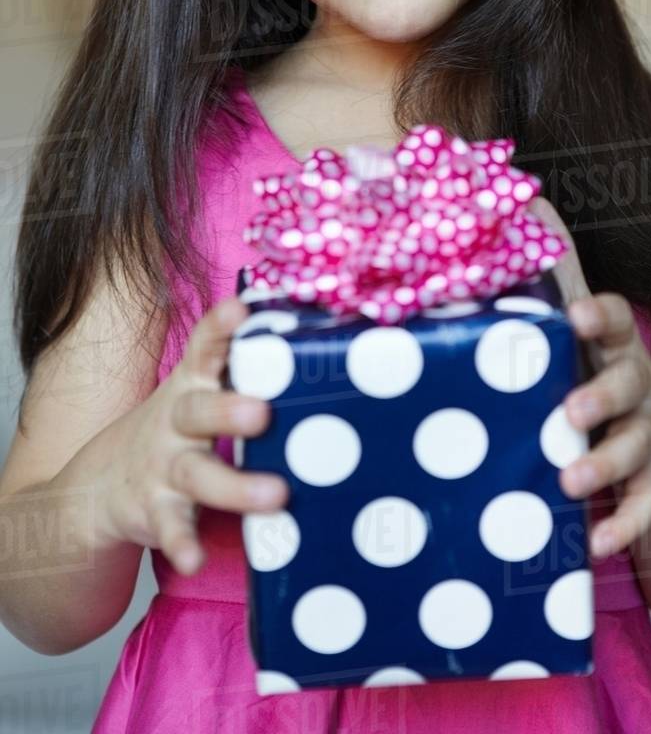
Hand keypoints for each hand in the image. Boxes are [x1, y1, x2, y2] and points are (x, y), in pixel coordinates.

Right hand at [97, 297, 288, 575]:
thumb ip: (246, 376)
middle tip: (262, 412)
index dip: (220, 327)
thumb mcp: (201, 394)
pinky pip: (170, 528)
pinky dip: (181, 544)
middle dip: (228, 410)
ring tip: (275, 494)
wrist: (100, 485)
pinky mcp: (154, 511)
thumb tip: (332, 357)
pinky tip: (196, 560)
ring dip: (234, 485)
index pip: (204, 348)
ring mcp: (163, 467)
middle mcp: (176, 421)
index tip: (240, 309)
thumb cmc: (178, 430)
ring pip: (196, 473)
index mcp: (193, 385)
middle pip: (197, 409)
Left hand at [529, 197, 650, 559]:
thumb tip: (523, 197)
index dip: (595, 315)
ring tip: (570, 481)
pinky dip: (624, 526)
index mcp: (609, 344)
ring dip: (604, 463)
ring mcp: (648, 436)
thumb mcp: (577, 328)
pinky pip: (644, 507)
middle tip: (568, 412)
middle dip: (601, 396)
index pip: (608, 318)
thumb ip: (555, 272)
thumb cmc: (597, 372)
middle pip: (629, 383)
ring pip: (635, 448)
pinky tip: (595, 545)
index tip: (571, 316)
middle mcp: (635, 386)